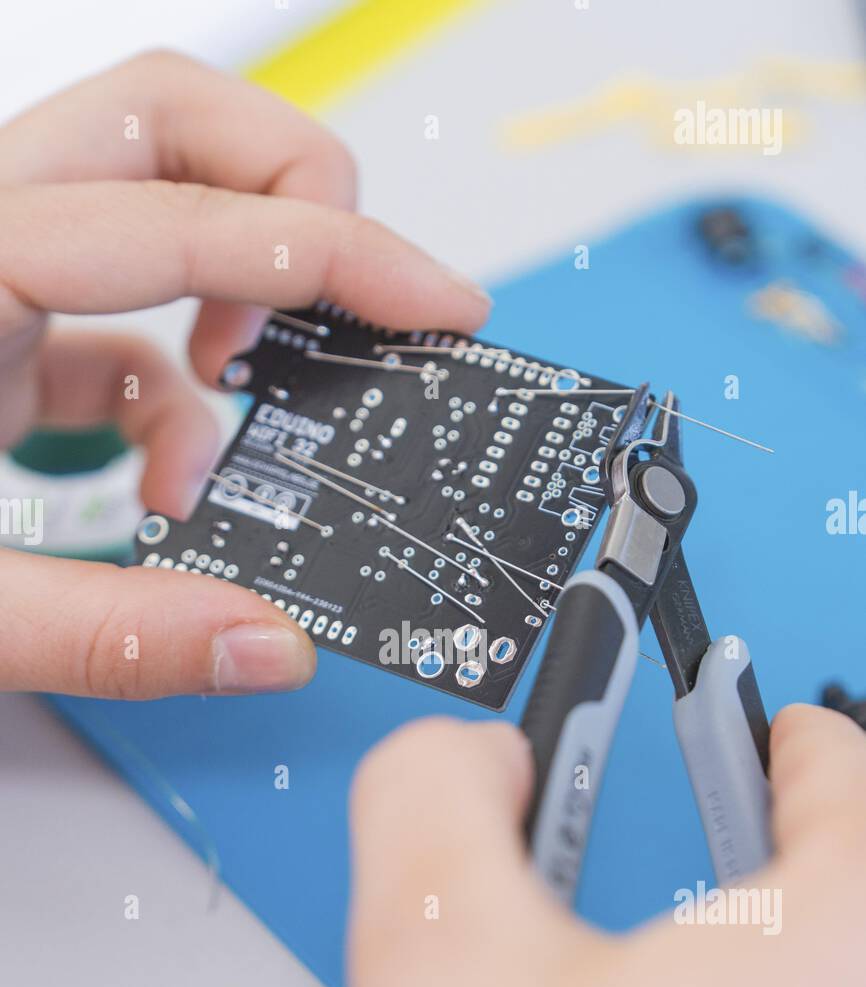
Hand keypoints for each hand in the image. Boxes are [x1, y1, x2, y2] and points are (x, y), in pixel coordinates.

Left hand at [0, 51, 489, 698]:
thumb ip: (112, 634)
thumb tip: (267, 643)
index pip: (189, 217)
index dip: (340, 255)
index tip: (437, 304)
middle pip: (167, 120)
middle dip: (294, 189)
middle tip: (358, 299)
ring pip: (149, 197)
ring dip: (240, 282)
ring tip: (260, 396)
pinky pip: (115, 316)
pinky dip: (179, 383)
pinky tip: (181, 474)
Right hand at [349, 704, 865, 986]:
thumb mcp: (433, 972)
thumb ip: (431, 804)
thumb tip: (468, 760)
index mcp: (841, 951)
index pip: (847, 769)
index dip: (770, 738)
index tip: (745, 739)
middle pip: (851, 889)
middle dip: (765, 862)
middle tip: (697, 870)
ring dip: (768, 977)